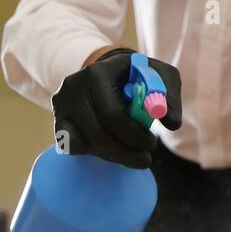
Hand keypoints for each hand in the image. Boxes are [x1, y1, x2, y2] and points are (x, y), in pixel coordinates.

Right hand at [51, 47, 181, 168]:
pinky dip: (95, 152)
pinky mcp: (58, 120)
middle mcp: (74, 87)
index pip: (112, 115)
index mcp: (98, 73)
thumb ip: (170, 97)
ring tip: (132, 152)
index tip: (152, 144)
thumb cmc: (139, 75)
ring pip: (85, 144)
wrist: (110, 72)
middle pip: (97, 135)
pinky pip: (72, 146)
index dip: (134, 136)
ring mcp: (62, 104)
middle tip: (146, 159)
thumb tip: (172, 123)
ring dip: (113, 155)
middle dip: (125, 153)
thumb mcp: (161, 76)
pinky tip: (112, 146)